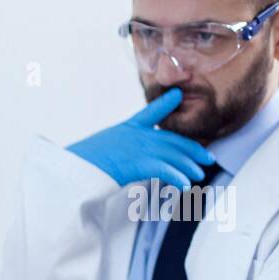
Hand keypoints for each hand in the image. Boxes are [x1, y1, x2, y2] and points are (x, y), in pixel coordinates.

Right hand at [67, 88, 215, 188]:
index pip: (149, 113)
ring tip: (198, 175)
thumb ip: (111, 147)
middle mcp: (135, 136)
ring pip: (172, 155)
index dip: (166, 103)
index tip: (178, 95)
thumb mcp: (95, 148)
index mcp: (126, 128)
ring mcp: (137, 148)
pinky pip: (164, 170)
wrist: (72, 170)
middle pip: (171, 139)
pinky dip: (176, 177)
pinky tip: (185, 184)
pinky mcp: (138, 163)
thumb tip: (109, 155)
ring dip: (188, 166)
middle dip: (192, 149)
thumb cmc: (79, 163)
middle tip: (207, 157)